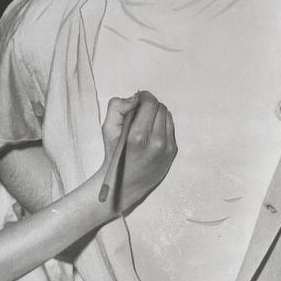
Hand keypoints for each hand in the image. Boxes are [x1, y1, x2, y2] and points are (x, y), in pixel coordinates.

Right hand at [100, 91, 176, 213]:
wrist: (123, 184)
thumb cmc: (114, 154)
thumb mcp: (107, 129)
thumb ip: (117, 107)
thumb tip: (135, 98)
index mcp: (137, 136)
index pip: (150, 103)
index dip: (144, 96)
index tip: (138, 99)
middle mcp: (155, 142)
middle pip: (160, 107)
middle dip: (150, 105)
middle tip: (140, 111)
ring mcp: (166, 148)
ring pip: (167, 116)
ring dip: (157, 114)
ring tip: (146, 122)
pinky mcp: (173, 152)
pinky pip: (171, 128)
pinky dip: (162, 125)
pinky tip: (152, 132)